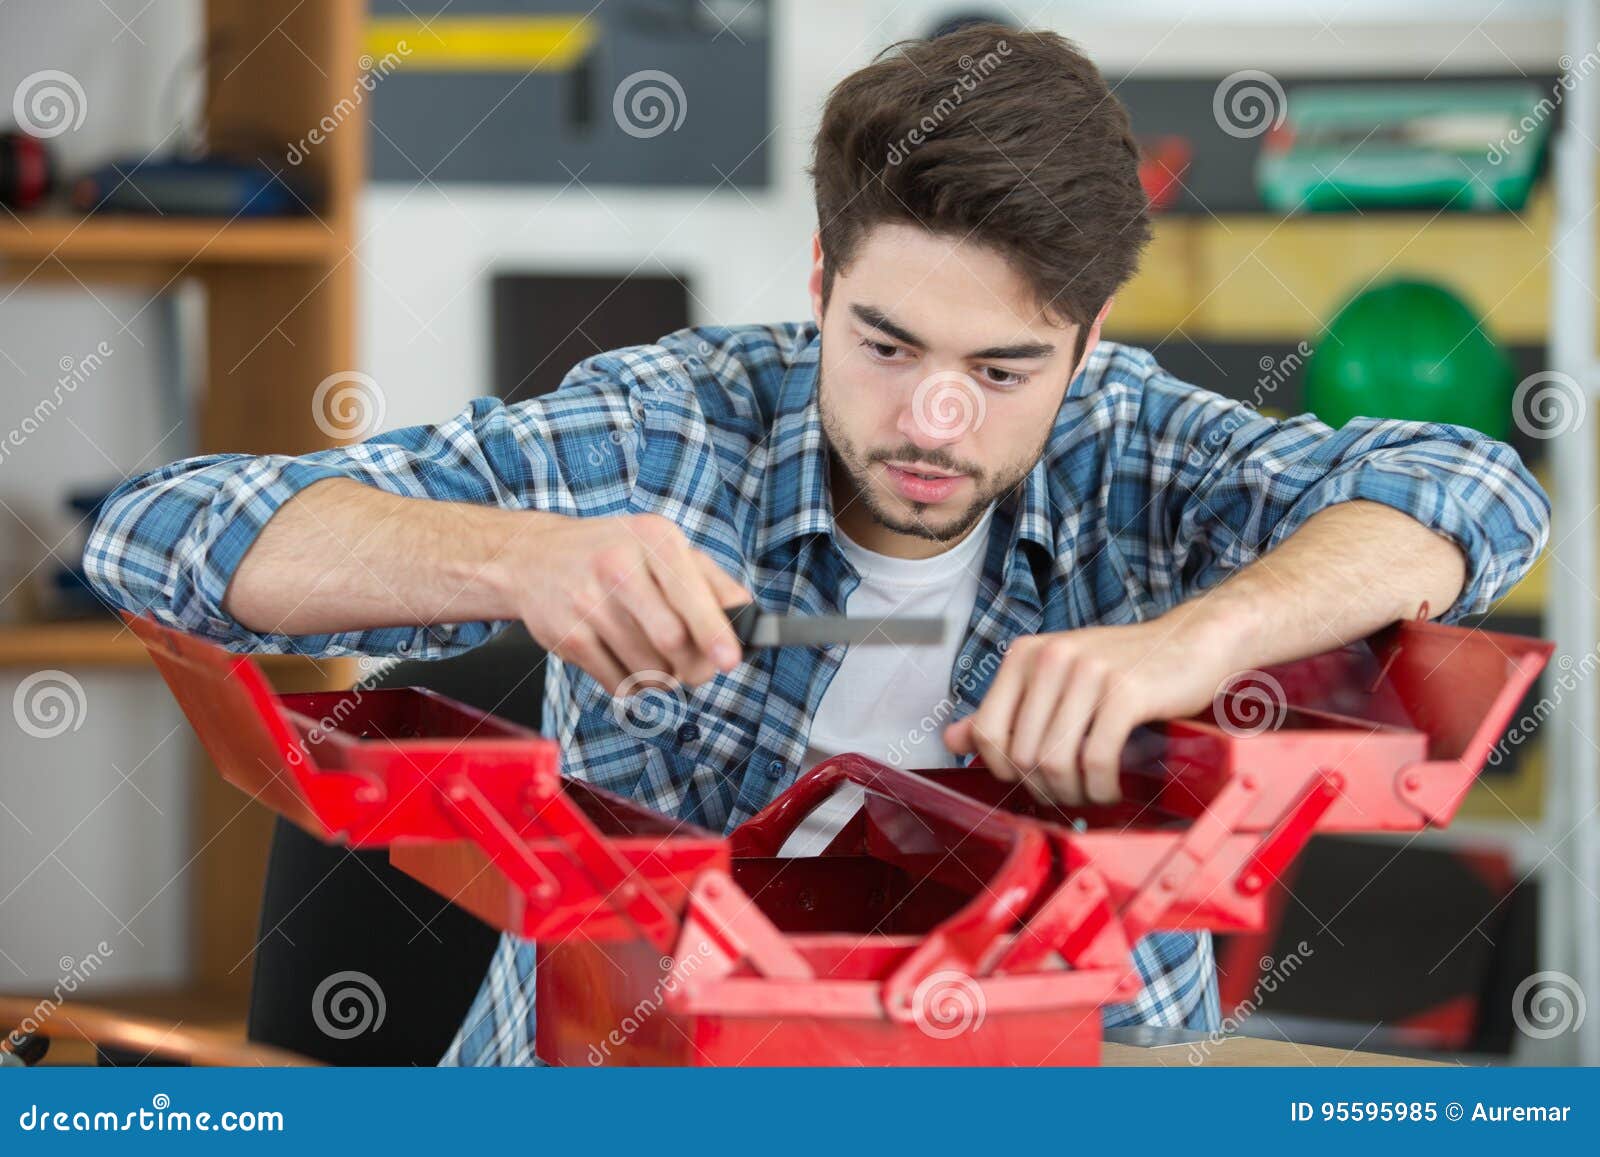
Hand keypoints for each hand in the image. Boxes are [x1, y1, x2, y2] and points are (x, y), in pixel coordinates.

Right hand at [506, 512, 750, 693]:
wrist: (533, 556)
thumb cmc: (613, 551)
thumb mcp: (662, 545)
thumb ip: (710, 579)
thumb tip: (746, 614)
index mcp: (654, 539)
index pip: (689, 593)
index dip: (714, 632)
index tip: (730, 660)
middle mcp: (618, 566)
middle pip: (670, 640)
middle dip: (693, 666)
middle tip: (698, 669)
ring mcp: (588, 604)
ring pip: (647, 669)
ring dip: (664, 677)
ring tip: (657, 658)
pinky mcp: (567, 638)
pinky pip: (618, 683)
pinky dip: (635, 685)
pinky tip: (628, 660)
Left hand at [943, 610, 1243, 805]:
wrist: (1194, 642)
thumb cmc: (1125, 669)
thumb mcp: (1059, 681)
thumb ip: (1006, 710)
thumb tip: (952, 740)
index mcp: (1026, 655)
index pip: (986, 733)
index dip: (1004, 771)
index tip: (1031, 781)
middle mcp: (1051, 657)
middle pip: (1022, 755)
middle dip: (1043, 789)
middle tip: (1069, 795)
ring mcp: (1088, 672)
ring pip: (1056, 762)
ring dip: (1073, 794)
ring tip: (1090, 794)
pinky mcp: (1125, 691)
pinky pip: (1096, 760)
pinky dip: (1101, 787)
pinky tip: (1111, 788)